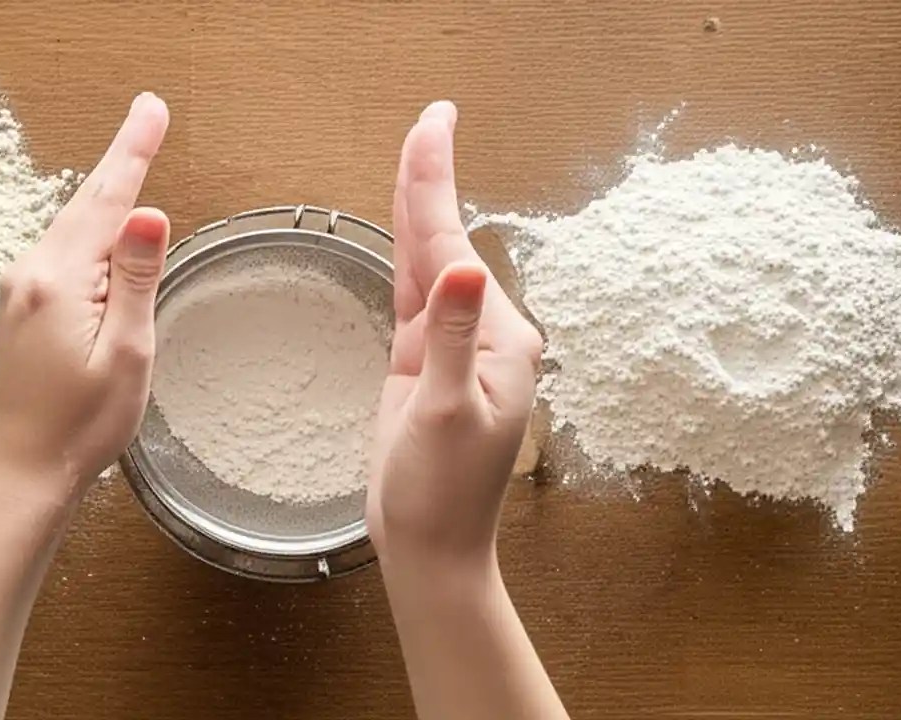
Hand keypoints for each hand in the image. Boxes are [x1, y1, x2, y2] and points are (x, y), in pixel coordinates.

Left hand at [0, 93, 170, 501]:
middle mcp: (31, 274)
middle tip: (149, 112)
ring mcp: (21, 289)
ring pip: (74, 227)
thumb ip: (136, 278)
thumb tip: (147, 212)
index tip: (153, 110)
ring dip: (107, 193)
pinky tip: (106, 224)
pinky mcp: (22, 307)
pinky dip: (91, 227)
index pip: (107, 200)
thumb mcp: (127, 351)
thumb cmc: (82, 423)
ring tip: (135, 153)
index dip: (134, 151)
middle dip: (122, 158)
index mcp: (59, 280)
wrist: (23, 472)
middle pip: (87, 204)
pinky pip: (65, 252)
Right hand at [367, 102, 542, 570]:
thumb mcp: (445, 416)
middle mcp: (483, 333)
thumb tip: (465, 270)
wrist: (431, 546)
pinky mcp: (424, 362)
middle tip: (428, 120)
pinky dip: (405, 252)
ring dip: (418, 207)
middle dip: (431, 179)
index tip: (432, 125)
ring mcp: (453, 346)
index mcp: (498, 339)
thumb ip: (454, 340)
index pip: (455, 244)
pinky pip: (414, 293)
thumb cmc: (443, 494)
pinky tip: (402, 227)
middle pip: (446, 240)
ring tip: (414, 154)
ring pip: (429, 262)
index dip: (435, 181)